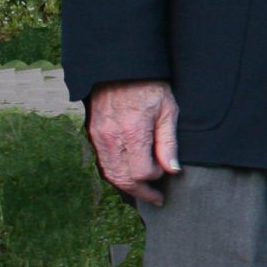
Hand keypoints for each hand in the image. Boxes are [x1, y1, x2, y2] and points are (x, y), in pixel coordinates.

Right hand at [87, 79, 180, 204]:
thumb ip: (169, 142)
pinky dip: (116, 173)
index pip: (142, 172)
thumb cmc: (149, 87)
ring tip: (143, 191)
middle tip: (156, 198)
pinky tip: (129, 175)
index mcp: (133, 132)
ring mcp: (99, 137)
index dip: (156, 177)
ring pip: (111, 174)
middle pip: (124, 178)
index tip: (166, 172)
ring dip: (127, 187)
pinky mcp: (93, 134)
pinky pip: (103, 162)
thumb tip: (173, 170)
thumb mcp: (168, 110)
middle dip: (141, 192)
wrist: (120, 68)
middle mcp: (112, 138)